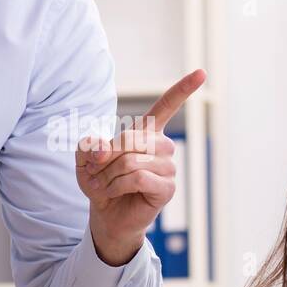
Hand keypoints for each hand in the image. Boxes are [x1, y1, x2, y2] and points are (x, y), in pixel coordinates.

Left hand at [76, 69, 206, 264]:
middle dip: (106, 157)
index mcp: (147, 132)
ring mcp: (168, 167)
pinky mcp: (168, 188)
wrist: (105, 214)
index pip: (168, 106)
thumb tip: (102, 149)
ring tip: (104, 185)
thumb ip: (88, 146)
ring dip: (109, 175)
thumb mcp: (85, 159)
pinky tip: (114, 192)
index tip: (201, 73)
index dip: (183, 89)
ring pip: (132, 161)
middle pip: (132, 139)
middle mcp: (163, 146)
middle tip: (96, 172)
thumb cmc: (99, 181)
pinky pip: (139, 178)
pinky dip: (118, 186)